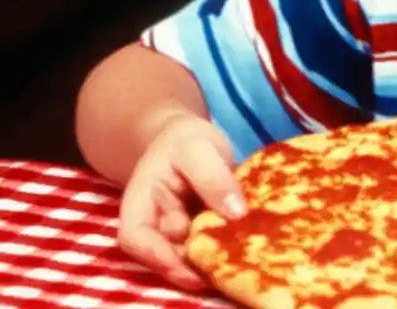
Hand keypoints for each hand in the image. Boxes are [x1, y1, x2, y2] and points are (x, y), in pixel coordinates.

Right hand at [117, 114, 244, 289]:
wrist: (189, 138)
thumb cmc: (185, 140)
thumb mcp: (196, 148)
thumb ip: (211, 178)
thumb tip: (236, 214)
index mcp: (139, 205)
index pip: (137, 240)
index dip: (161, 259)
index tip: (192, 267)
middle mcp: (156, 227)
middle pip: (170, 256)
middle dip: (199, 262)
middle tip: (231, 256)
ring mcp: (179, 235)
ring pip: (194, 257)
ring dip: (217, 258)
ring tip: (243, 253)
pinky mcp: (202, 234)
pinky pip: (213, 247)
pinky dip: (229, 248)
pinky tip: (249, 245)